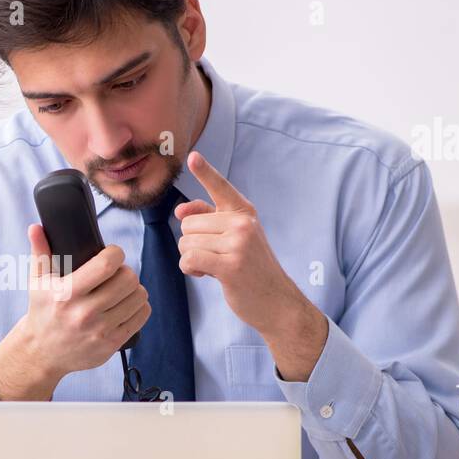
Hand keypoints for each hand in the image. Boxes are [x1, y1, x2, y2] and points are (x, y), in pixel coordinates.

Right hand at [0, 224, 149, 399]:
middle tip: (117, 274)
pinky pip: (141, 316)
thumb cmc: (42, 311)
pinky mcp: (111, 344)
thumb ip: (39, 252)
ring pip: (139, 297)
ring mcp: (100, 331)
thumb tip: (36, 227)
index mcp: (66, 293)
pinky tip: (127, 304)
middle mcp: (84, 313)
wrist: (42, 353)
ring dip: (135, 289)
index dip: (115, 253)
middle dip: (126, 271)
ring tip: (123, 289)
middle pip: (128, 280)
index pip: (106, 265)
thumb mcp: (37, 282)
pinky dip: (139, 307)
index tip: (111, 254)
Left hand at [176, 150, 326, 380]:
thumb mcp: (236, 239)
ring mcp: (238, 243)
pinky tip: (206, 275)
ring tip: (214, 267)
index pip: (221, 187)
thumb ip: (209, 220)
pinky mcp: (231, 265)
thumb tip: (180, 209)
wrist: (278, 303)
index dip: (205, 171)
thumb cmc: (252, 270)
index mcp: (245, 213)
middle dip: (192, 242)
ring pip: (186, 242)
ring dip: (191, 258)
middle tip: (214, 257)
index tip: (193, 155)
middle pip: (188, 223)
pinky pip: (189, 258)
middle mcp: (243, 223)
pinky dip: (190, 269)